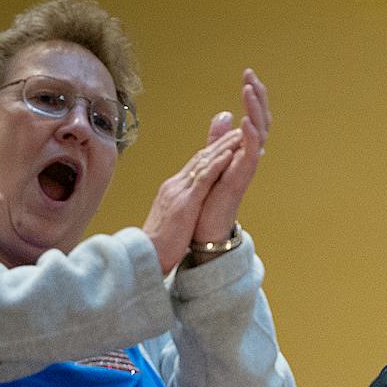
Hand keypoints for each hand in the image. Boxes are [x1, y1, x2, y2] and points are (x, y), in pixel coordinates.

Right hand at [142, 130, 241, 273]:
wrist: (144, 258)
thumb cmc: (159, 245)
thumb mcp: (173, 221)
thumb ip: (182, 209)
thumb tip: (189, 206)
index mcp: (173, 190)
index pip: (196, 165)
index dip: (214, 151)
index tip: (230, 140)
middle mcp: (175, 185)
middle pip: (201, 158)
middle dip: (221, 142)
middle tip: (241, 128)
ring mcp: (178, 193)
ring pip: (203, 163)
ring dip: (223, 147)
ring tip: (241, 134)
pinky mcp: (184, 203)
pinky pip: (203, 180)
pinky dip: (217, 165)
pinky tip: (230, 155)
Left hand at [191, 68, 269, 244]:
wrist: (206, 229)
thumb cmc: (210, 198)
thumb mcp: (213, 159)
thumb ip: (219, 138)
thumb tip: (226, 114)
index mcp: (242, 150)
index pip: (253, 116)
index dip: (253, 96)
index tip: (248, 73)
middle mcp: (248, 156)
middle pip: (261, 120)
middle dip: (257, 97)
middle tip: (250, 75)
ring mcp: (246, 167)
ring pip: (259, 133)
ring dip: (254, 110)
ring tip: (248, 90)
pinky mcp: (241, 179)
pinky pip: (250, 155)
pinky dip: (250, 137)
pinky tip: (245, 121)